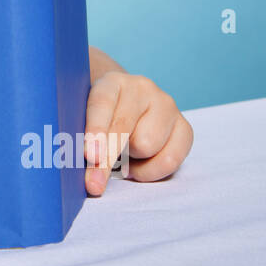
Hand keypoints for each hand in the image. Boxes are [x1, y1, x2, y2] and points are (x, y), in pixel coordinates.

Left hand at [83, 71, 192, 195]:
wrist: (124, 107)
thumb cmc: (99, 118)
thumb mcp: (83, 119)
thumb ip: (81, 137)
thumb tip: (85, 164)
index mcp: (112, 82)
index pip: (102, 104)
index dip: (96, 131)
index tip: (90, 156)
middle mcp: (142, 88)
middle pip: (125, 129)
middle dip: (106, 159)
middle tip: (94, 183)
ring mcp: (166, 105)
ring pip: (147, 146)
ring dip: (131, 159)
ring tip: (122, 154)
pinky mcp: (184, 127)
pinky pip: (170, 160)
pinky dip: (150, 171)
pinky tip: (137, 163)